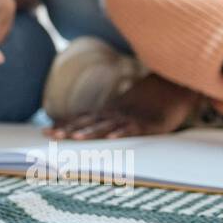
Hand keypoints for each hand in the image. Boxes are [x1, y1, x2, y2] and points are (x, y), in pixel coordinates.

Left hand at [46, 73, 201, 139]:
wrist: (176, 83)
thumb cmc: (152, 99)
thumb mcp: (129, 108)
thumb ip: (113, 117)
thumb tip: (98, 129)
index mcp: (111, 111)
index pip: (83, 119)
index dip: (65, 125)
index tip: (46, 131)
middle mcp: (117, 113)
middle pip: (89, 123)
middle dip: (69, 129)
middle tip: (49, 135)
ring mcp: (132, 118)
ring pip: (108, 126)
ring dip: (91, 132)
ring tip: (75, 138)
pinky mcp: (150, 124)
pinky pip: (135, 129)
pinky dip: (122, 132)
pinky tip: (112, 138)